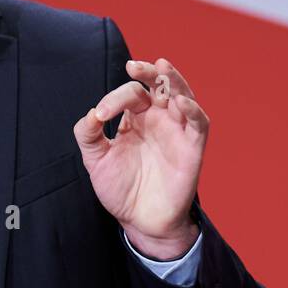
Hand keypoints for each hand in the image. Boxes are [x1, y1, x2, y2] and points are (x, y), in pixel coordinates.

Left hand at [72, 57, 208, 258]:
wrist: (139, 221)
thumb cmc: (120, 189)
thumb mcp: (96, 161)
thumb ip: (88, 136)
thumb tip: (91, 114)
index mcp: (136, 119)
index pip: (130, 95)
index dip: (114, 99)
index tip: (100, 116)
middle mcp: (158, 120)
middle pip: (159, 85)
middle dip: (148, 72)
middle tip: (133, 66)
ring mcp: (177, 131)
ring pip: (182, 95)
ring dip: (174, 80)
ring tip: (161, 67)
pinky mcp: (192, 148)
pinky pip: (199, 123)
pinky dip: (192, 109)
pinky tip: (180, 102)